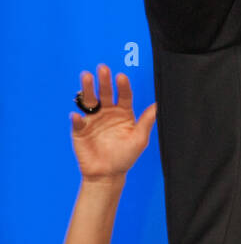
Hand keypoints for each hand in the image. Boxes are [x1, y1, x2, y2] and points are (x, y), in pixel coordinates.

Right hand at [70, 65, 156, 182]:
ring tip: (86, 77)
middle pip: (104, 93)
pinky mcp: (80, 130)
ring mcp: (92, 120)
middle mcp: (107, 112)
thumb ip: (147, 121)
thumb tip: (160, 105)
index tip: (121, 77)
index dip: (122, 86)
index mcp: (123, 112)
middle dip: (103, 81)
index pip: (123, 95)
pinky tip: (77, 116)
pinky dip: (76, 119)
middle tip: (103, 68)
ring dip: (87, 89)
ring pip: (89, 101)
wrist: (108, 174)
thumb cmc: (125, 157)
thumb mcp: (139, 139)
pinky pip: (77, 122)